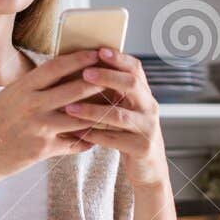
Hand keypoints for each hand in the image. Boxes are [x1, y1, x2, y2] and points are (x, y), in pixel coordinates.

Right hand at [0, 49, 105, 181]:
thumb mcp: (10, 96)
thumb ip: (34, 85)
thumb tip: (62, 70)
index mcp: (23, 88)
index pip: (56, 67)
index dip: (79, 59)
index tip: (97, 53)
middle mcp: (31, 106)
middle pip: (73, 90)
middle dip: (98, 82)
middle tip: (116, 76)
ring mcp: (39, 128)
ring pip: (80, 118)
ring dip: (99, 113)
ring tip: (115, 106)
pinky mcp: (43, 149)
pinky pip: (73, 143)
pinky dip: (87, 139)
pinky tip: (98, 137)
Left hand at [61, 47, 170, 188]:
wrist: (149, 168)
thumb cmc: (128, 134)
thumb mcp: (125, 110)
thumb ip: (112, 93)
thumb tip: (82, 69)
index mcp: (144, 94)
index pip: (136, 69)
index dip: (119, 58)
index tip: (100, 50)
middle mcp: (150, 107)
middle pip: (132, 85)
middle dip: (108, 77)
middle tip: (85, 73)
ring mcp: (147, 128)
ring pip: (120, 115)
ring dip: (93, 110)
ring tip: (70, 108)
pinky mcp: (142, 148)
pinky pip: (115, 140)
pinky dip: (95, 136)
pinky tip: (77, 133)